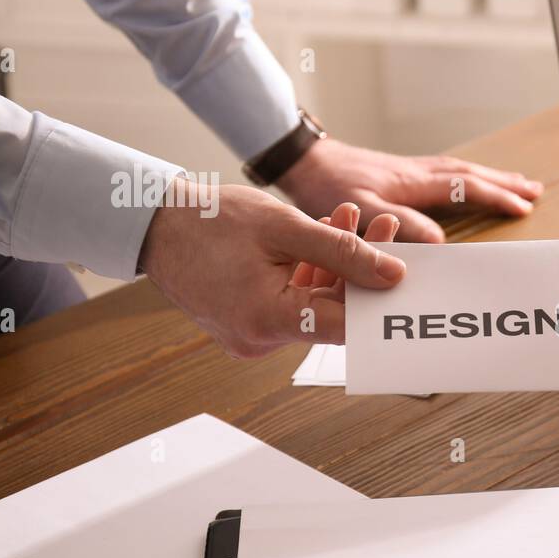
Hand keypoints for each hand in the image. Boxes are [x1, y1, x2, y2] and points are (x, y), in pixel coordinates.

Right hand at [139, 178, 404, 357]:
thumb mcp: (286, 227)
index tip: (405, 271)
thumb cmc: (210, 221)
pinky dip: (310, 270)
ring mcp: (253, 335)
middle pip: (333, 312)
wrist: (153, 223)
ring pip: (316, 303)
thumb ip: (345, 253)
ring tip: (351, 218)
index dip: (378, 298)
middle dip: (361, 268)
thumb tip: (392, 276)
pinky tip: (324, 234)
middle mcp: (260, 339)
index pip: (345, 325)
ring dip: (337, 263)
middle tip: (383, 226)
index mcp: (268, 320)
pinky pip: (293, 300)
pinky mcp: (249, 324)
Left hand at [276, 137, 543, 243]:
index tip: (523, 207)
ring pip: (459, 170)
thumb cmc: (326, 187)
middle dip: (504, 183)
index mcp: (412, 182)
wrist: (301, 160)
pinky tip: (466, 183)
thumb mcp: (360, 212)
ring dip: (490, 177)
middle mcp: (416, 172)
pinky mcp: (398, 172)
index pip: (465, 187)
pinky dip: (465, 176)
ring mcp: (408, 170)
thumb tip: (439, 242)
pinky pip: (444, 172)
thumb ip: (399, 226)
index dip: (497, 197)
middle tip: (534, 190)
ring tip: (513, 183)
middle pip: (470, 174)